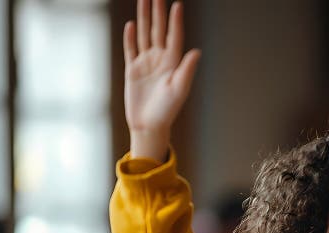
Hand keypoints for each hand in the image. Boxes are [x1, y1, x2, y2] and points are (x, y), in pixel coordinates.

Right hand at [124, 0, 200, 160]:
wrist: (149, 125)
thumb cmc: (167, 110)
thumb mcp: (179, 89)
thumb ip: (187, 69)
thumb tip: (197, 51)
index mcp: (173, 63)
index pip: (174, 36)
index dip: (175, 21)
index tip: (177, 4)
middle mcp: (160, 59)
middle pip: (158, 30)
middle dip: (158, 12)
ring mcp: (145, 63)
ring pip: (144, 35)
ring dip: (144, 18)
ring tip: (144, 0)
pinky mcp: (132, 69)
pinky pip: (131, 49)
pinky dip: (131, 37)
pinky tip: (132, 24)